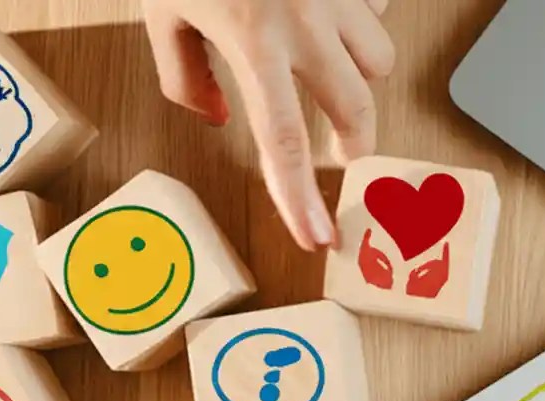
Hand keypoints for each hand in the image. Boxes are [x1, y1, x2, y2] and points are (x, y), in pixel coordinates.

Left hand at [141, 0, 395, 250]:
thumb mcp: (164, 7)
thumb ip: (182, 74)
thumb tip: (217, 118)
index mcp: (252, 39)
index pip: (284, 141)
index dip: (302, 197)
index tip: (317, 235)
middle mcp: (306, 22)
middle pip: (355, 113)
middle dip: (355, 146)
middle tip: (341, 156)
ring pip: (379, 64)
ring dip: (360, 76)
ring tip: (330, 66)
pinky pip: (378, 14)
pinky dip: (362, 23)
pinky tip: (331, 16)